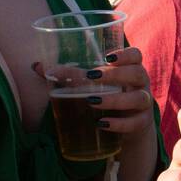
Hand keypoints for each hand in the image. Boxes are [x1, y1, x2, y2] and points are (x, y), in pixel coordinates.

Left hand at [32, 46, 153, 138]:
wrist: (129, 126)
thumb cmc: (108, 95)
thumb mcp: (92, 85)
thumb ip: (68, 75)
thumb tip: (38, 66)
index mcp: (130, 68)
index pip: (136, 55)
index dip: (125, 54)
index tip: (106, 57)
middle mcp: (140, 84)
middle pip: (138, 73)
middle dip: (116, 74)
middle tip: (92, 76)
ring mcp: (143, 104)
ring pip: (138, 99)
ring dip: (115, 99)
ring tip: (91, 101)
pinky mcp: (141, 123)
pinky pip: (135, 123)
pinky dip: (119, 124)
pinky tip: (102, 124)